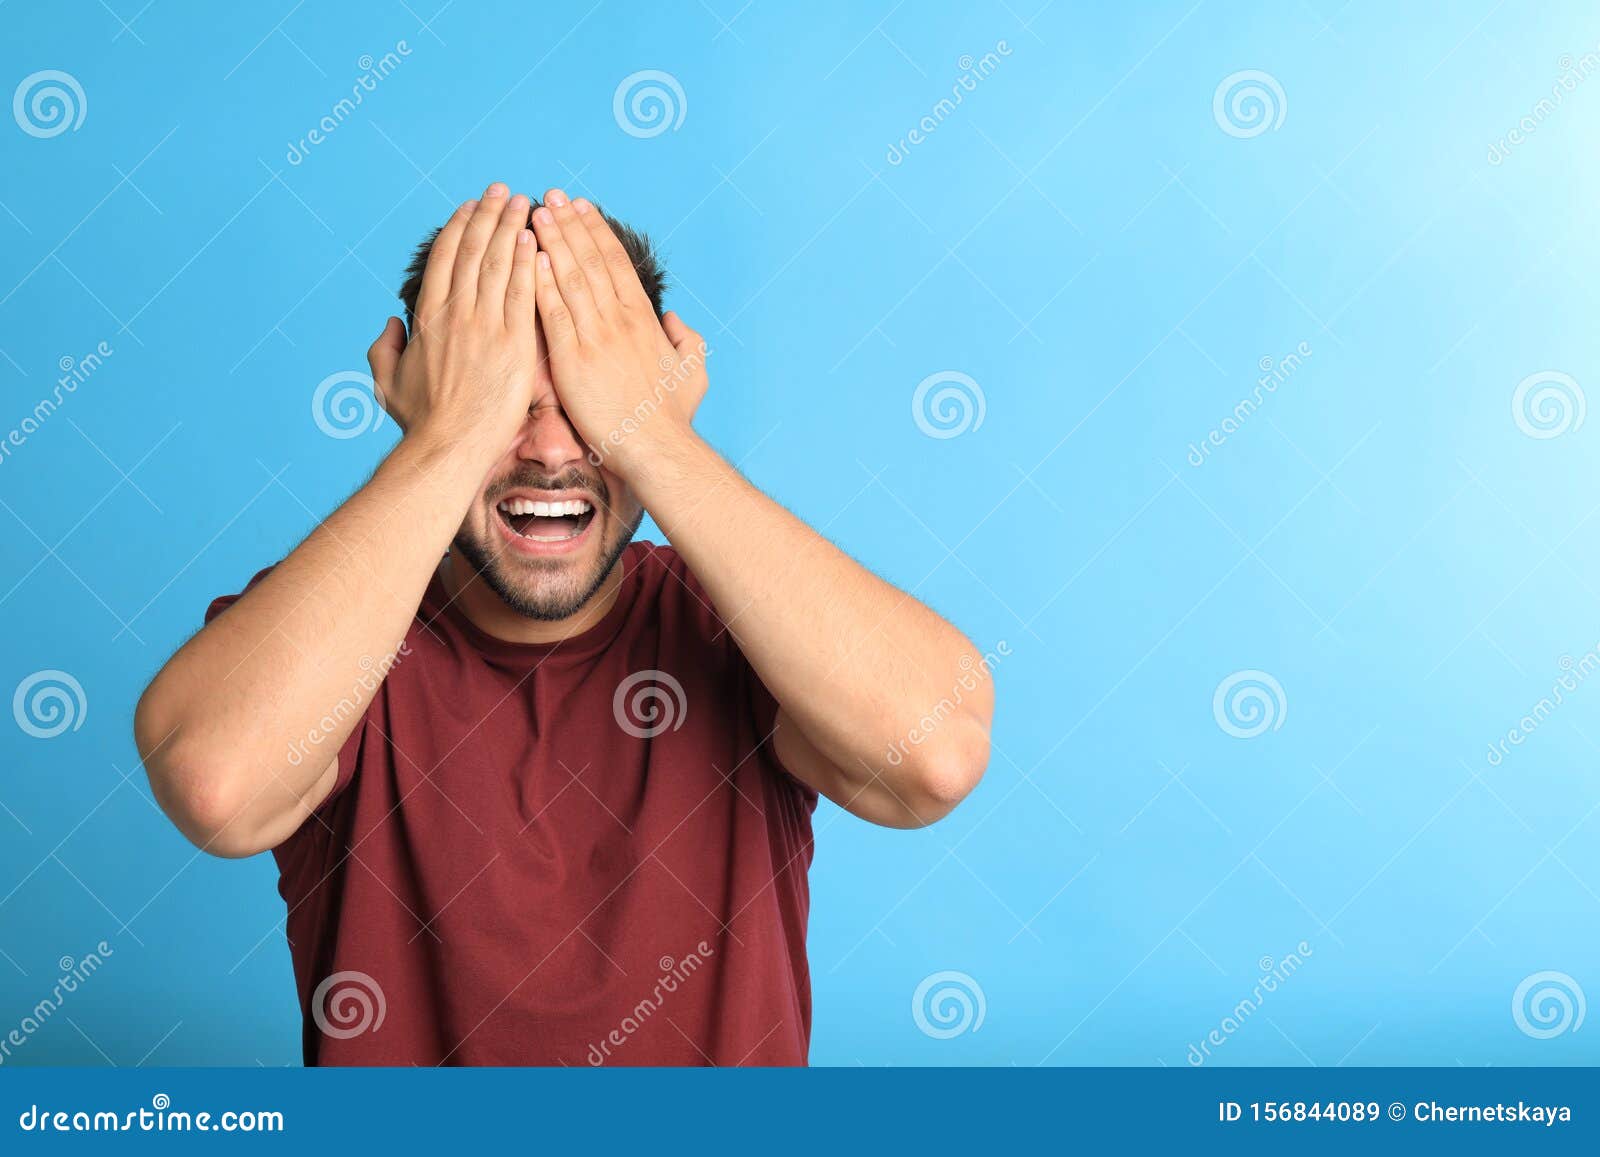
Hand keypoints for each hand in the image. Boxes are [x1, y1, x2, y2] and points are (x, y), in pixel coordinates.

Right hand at [366, 183, 540, 457]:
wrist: (449, 448)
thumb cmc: (421, 422)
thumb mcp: (387, 382)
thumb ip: (385, 348)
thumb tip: (391, 324)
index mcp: (428, 318)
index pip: (446, 259)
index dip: (459, 227)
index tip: (471, 206)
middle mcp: (456, 314)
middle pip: (474, 251)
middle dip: (489, 215)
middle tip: (503, 190)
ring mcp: (486, 327)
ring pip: (499, 264)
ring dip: (511, 228)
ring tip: (523, 203)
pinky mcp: (514, 344)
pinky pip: (522, 293)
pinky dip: (527, 262)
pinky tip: (535, 239)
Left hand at [529, 188, 707, 474]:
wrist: (654, 448)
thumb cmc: (672, 417)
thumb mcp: (694, 371)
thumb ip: (686, 339)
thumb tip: (672, 317)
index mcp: (645, 320)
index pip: (617, 265)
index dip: (598, 233)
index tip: (582, 209)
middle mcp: (620, 320)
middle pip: (592, 260)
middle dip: (571, 225)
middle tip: (553, 196)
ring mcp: (596, 337)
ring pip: (572, 277)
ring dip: (553, 242)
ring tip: (537, 212)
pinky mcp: (573, 358)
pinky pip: (553, 311)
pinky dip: (542, 282)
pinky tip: (529, 258)